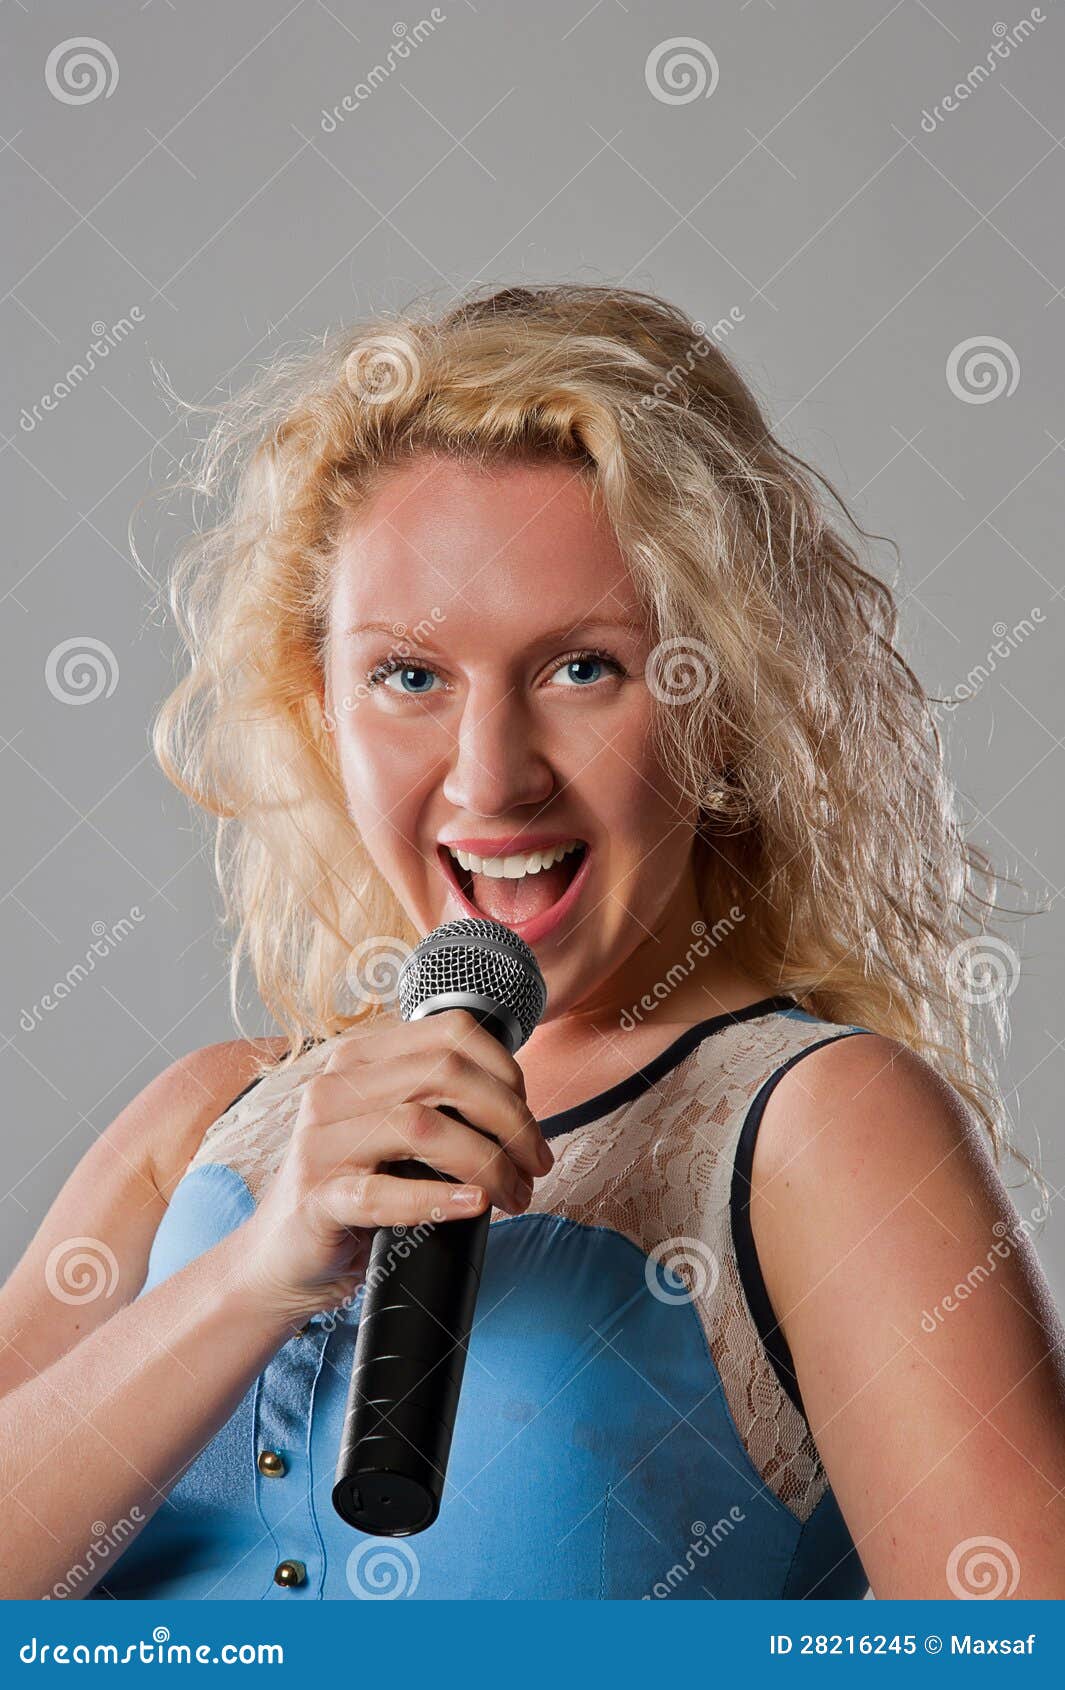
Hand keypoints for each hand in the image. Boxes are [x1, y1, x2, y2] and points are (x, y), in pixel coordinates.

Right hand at [235, 1010, 553, 1322]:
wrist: (281, 1258)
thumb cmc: (353, 1190)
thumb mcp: (391, 1131)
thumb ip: (436, 1103)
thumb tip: (519, 1109)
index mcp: (359, 1060)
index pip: (452, 1032)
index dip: (507, 1070)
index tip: (529, 1116)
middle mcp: (334, 1089)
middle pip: (445, 1074)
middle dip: (510, 1119)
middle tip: (535, 1165)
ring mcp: (320, 1142)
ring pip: (422, 1125)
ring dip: (488, 1162)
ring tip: (515, 1194)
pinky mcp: (317, 1198)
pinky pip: (382, 1193)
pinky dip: (437, 1198)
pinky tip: (475, 1205)